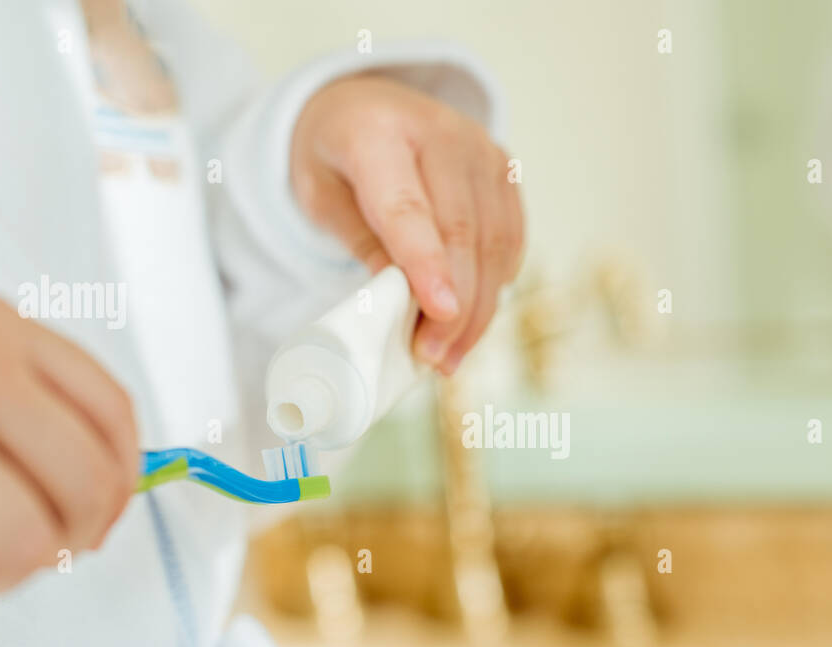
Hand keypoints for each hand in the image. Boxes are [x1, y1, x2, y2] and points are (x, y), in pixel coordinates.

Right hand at [0, 262, 138, 610]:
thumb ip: (54, 401)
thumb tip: (110, 509)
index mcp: (2, 339)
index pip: (112, 423)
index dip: (118, 486)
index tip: (95, 509)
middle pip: (83, 493)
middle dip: (68, 532)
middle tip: (26, 532)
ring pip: (24, 547)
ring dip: (6, 566)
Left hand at [290, 74, 524, 374]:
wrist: (365, 104)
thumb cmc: (336, 158)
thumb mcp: (321, 199)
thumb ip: (361, 244)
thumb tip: (400, 304)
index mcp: (379, 133)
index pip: (408, 209)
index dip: (426, 265)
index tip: (439, 313)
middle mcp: (441, 132)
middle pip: (460, 234)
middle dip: (453, 306)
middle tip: (431, 357)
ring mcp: (482, 150)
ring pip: (493, 244)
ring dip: (478, 309)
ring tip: (449, 355)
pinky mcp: (505, 170)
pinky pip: (510, 240)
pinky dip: (494, 286)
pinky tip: (471, 321)